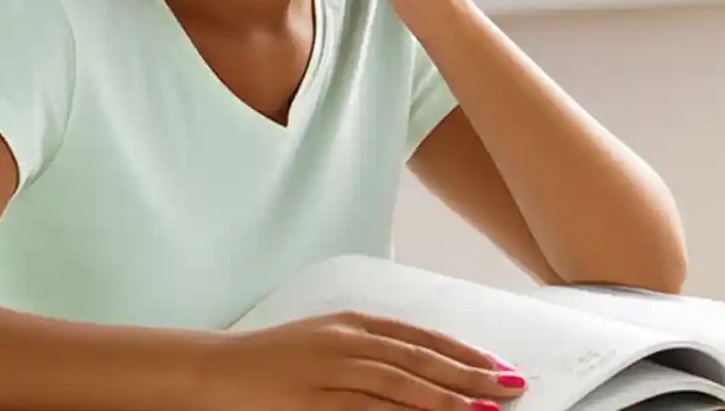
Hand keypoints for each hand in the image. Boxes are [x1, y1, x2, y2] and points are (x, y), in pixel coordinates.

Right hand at [203, 311, 527, 410]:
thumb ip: (367, 350)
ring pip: (399, 385)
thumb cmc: (269, 361)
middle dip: (468, 374)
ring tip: (483, 410)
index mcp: (350, 323)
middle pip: (419, 359)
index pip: (419, 337)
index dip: (462, 351)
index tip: (497, 365)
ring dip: (445, 399)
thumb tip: (419, 367)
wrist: (214, 371)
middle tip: (509, 387)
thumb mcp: (323, 342)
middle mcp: (345, 342)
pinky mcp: (313, 403)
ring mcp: (329, 372)